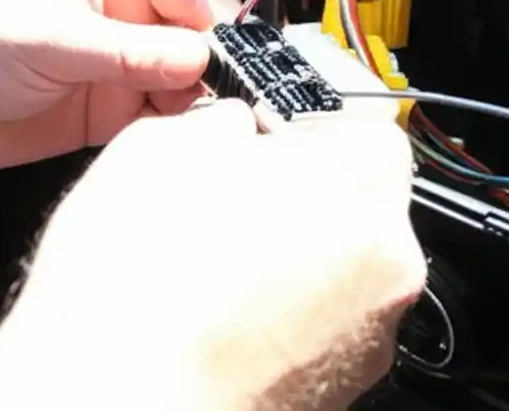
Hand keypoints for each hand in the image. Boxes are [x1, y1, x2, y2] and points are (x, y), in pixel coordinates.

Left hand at [0, 0, 239, 170]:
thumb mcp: (50, 36)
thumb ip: (130, 51)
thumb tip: (199, 56)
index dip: (220, 20)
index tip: (238, 57)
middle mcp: (124, 14)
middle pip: (198, 35)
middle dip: (218, 66)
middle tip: (232, 99)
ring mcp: (119, 63)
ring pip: (187, 80)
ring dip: (200, 102)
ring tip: (207, 124)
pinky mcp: (109, 109)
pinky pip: (160, 118)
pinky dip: (175, 130)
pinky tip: (180, 140)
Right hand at [0, 37, 424, 410]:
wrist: (119, 406)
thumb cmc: (137, 283)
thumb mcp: (161, 147)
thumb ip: (223, 126)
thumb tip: (235, 131)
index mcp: (362, 177)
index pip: (360, 128)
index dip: (303, 132)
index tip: (262, 144)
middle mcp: (389, 258)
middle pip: (358, 205)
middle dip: (303, 201)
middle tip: (228, 210)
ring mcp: (373, 332)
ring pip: (342, 272)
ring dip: (295, 264)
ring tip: (212, 277)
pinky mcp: (344, 389)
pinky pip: (324, 332)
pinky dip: (286, 324)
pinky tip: (222, 325)